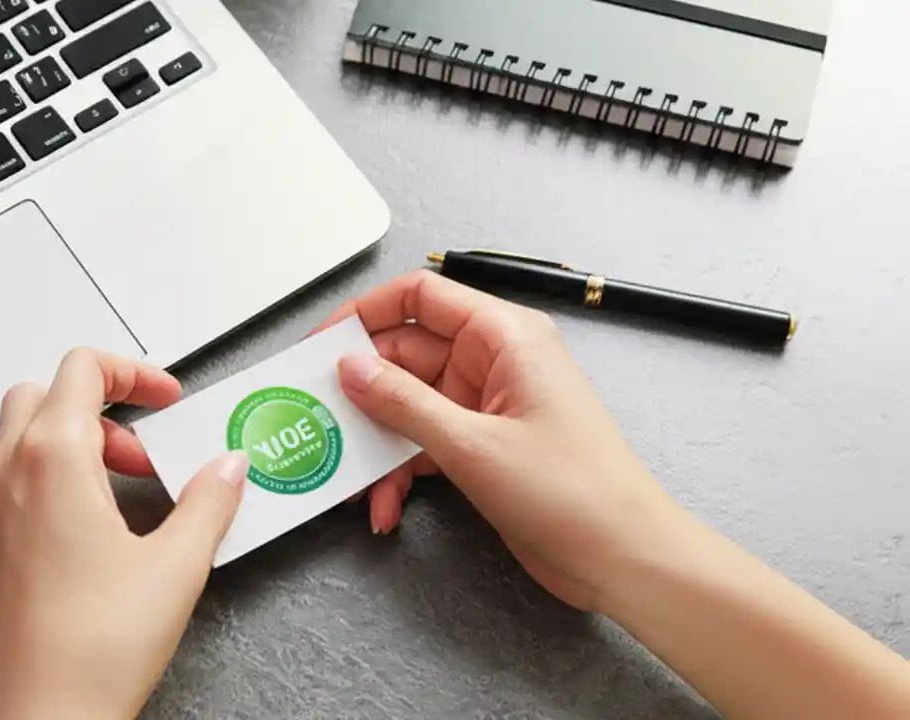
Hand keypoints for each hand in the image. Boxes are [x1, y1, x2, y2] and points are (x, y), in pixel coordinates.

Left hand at [0, 348, 248, 719]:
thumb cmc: (91, 648)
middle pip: (44, 394)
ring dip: (77, 441)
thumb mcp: (177, 564)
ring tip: (130, 488)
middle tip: (147, 446)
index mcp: (52, 459)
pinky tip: (98, 528)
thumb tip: (228, 468)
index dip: (133, 370)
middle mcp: (9, 476)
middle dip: (101, 404)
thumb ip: (210, 501)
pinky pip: (15, 483)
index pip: (82, 368)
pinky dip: (55, 479)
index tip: (167, 398)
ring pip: (23, 438)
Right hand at [320, 271, 683, 610]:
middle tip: (319, 418)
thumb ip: (403, 403)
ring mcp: (486, 406)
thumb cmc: (576, 493)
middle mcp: (494, 362)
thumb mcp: (473, 445)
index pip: (420, 297)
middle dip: (362, 391)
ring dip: (377, 442)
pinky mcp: (482, 446)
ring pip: (408, 405)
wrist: (624, 558)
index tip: (321, 344)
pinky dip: (399, 472)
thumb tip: (351, 368)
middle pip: (405, 354)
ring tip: (350, 479)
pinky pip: (423, 443)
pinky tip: (386, 506)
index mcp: (504, 337)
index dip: (365, 313)